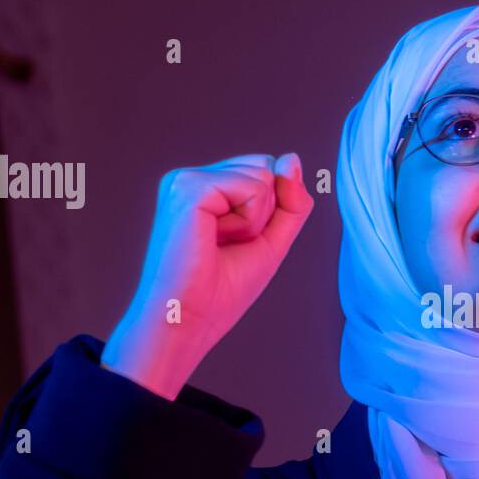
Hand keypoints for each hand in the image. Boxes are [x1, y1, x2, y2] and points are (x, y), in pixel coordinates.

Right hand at [102, 153, 314, 398]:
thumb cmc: (220, 291)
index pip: (266, 173)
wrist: (188, 320)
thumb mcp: (271, 241)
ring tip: (219, 244)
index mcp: (204, 189)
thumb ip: (290, 201)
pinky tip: (215, 240)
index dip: (270, 212)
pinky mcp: (189, 187)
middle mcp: (191, 179)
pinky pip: (254, 187)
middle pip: (268, 168)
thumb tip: (292, 158)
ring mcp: (186, 180)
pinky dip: (249, 222)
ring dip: (255, 221)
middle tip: (228, 246)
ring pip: (263, 176)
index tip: (238, 244)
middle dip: (265, 214)